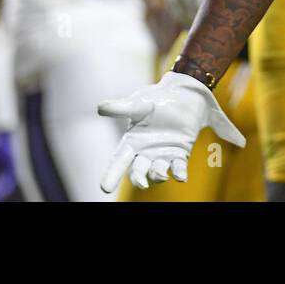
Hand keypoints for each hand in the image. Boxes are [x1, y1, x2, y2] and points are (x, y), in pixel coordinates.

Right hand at [98, 71, 244, 192]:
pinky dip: (179, 173)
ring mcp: (163, 155)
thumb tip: (100, 108)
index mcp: (132, 141)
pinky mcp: (180, 154)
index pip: (118, 160)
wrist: (183, 95)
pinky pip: (178, 167)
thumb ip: (121, 108)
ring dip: (158, 175)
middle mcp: (145, 152)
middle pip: (138, 171)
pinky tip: (181, 176)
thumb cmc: (156, 100)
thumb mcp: (138, 103)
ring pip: (157, 172)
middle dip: (138, 178)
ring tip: (162, 174)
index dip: (111, 174)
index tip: (105, 188)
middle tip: (141, 182)